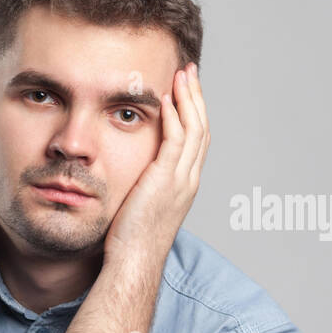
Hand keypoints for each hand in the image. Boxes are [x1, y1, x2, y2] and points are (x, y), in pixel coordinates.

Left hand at [103, 62, 210, 264]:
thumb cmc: (130, 242)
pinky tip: (166, 99)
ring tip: (181, 74)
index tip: (186, 91)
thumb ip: (142, 187)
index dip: (194, 113)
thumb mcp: (140, 207)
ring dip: (188, 99)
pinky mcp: (165, 180)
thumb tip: (130, 177)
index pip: (196, 140)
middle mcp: (189, 180)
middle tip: (190, 72)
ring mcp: (181, 180)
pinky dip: (174, 116)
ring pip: (194, 128)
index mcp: (184, 185)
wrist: (134, 261)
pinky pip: (175, 140)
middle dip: (196, 98)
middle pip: (201, 128)